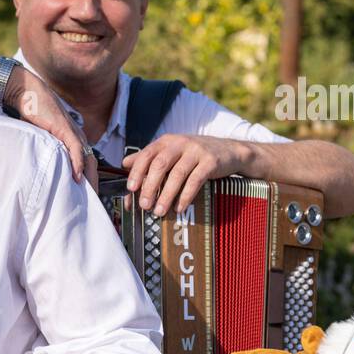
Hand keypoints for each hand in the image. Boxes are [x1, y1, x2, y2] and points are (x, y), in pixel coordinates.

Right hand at [7, 67, 96, 187]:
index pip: (86, 162)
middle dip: (94, 183)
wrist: (27, 93)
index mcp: (72, 138)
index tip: (87, 196)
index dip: (89, 178)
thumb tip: (42, 167)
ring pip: (87, 158)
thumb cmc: (32, 112)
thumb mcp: (41, 136)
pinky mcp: (63, 129)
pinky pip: (74, 149)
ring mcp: (72, 132)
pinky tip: (77, 177)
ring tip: (89, 195)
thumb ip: (47, 149)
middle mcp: (76, 136)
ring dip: (89, 178)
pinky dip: (77, 164)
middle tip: (93, 203)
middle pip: (92, 163)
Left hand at [121, 134, 246, 215]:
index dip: (137, 172)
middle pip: (159, 165)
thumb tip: (124, 163)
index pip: (146, 155)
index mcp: (166, 141)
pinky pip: (195, 180)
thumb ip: (149, 157)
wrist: (229, 152)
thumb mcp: (172, 152)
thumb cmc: (194, 155)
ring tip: (159, 212)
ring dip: (166, 195)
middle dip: (149, 187)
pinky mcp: (210, 162)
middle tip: (144, 206)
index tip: (130, 189)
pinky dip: (185, 196)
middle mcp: (179, 143)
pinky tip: (179, 208)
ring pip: (177, 174)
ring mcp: (196, 151)